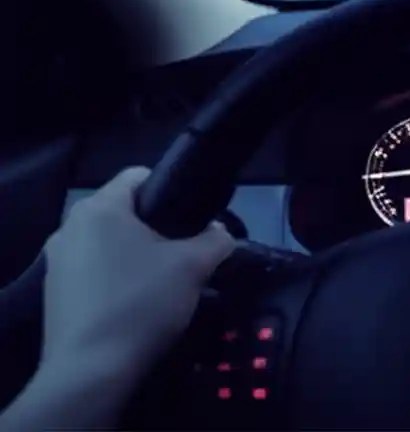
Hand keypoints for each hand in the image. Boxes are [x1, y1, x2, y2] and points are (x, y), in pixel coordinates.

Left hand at [41, 167, 234, 387]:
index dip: (173, 190)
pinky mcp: (55, 294)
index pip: (139, 176)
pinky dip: (117, 279)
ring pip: (110, 244)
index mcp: (99, 208)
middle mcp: (69, 227)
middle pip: (125, 213)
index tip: (196, 218)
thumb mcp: (194, 266)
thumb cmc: (142, 303)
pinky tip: (137, 304)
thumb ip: (216, 239)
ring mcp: (57, 262)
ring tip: (165, 282)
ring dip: (137, 255)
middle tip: (187, 254)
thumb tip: (219, 232)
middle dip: (157, 228)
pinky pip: (95, 271)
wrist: (91, 370)